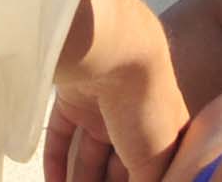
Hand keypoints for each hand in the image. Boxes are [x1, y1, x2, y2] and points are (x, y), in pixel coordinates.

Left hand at [43, 0, 186, 181]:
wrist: (115, 51)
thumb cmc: (146, 105)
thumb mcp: (157, 158)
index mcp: (163, 131)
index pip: (151, 171)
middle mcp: (133, 119)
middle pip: (117, 165)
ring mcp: (101, 107)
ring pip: (88, 152)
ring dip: (79, 179)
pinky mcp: (71, 98)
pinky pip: (62, 135)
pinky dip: (57, 160)